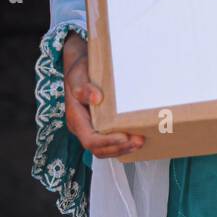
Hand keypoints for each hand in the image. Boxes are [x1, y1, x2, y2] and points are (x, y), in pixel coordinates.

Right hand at [63, 32, 144, 157]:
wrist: (81, 67)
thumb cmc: (79, 71)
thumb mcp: (78, 75)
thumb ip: (83, 88)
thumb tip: (96, 98)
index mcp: (76, 118)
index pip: (89, 139)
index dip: (107, 142)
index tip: (124, 136)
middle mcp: (82, 127)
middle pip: (99, 149)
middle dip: (120, 148)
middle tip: (139, 140)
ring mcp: (91, 128)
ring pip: (105, 149)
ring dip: (124, 148)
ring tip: (140, 141)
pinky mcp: (100, 127)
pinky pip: (110, 142)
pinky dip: (123, 144)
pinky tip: (135, 139)